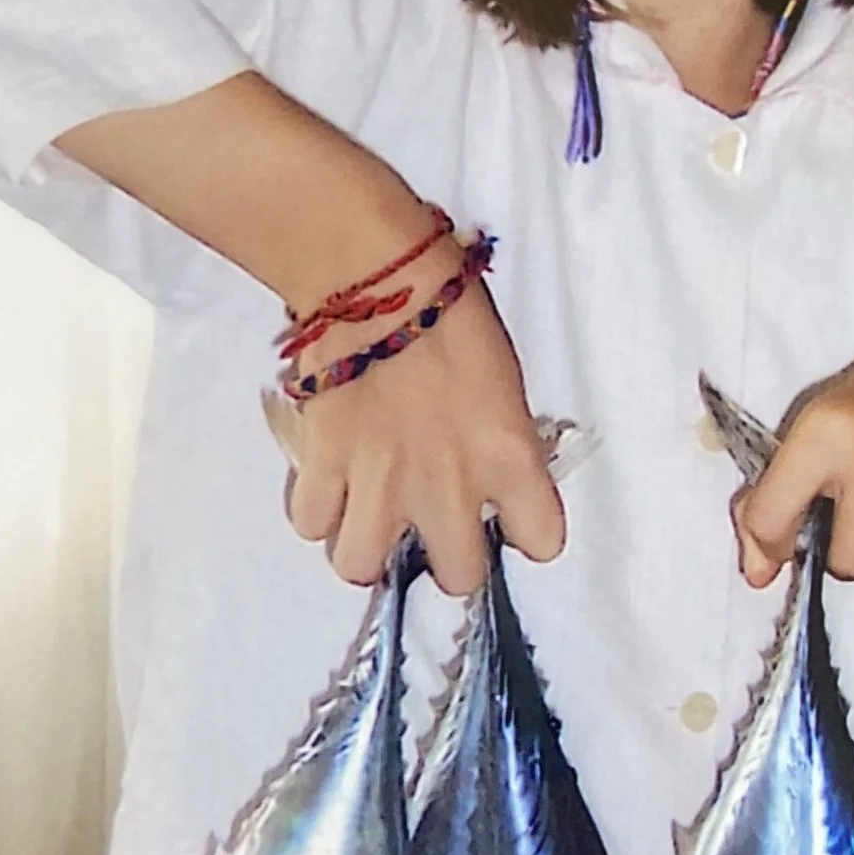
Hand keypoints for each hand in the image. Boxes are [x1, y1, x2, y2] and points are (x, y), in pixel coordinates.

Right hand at [55, 72, 562, 595]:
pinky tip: (329, 480)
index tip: (509, 516)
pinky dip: (316, 509)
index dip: (527, 533)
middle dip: (446, 559)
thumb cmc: (451, 308)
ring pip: (362, 566)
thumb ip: (500, 439)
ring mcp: (380, 485)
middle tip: (430, 521)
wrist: (375, 275)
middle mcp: (448, 487)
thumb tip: (482, 470)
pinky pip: (310, 523)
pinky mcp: (323, 467)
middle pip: (457, 578)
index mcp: (510, 457)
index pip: (543, 542)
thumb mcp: (504, 378)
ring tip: (369, 513)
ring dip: (366, 546)